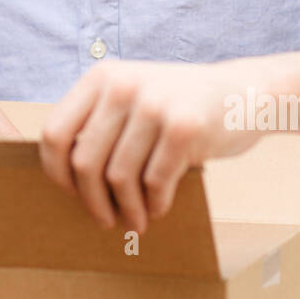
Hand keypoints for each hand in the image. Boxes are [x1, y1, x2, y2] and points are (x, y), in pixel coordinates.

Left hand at [40, 58, 263, 232]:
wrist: (244, 92)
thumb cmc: (179, 104)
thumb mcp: (132, 95)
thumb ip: (99, 122)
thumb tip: (64, 176)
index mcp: (101, 78)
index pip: (55, 133)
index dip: (56, 172)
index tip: (71, 192)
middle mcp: (123, 86)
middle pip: (84, 161)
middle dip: (92, 201)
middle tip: (104, 219)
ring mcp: (154, 105)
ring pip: (119, 177)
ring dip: (126, 209)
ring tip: (135, 220)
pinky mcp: (183, 127)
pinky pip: (155, 182)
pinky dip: (155, 204)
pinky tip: (158, 208)